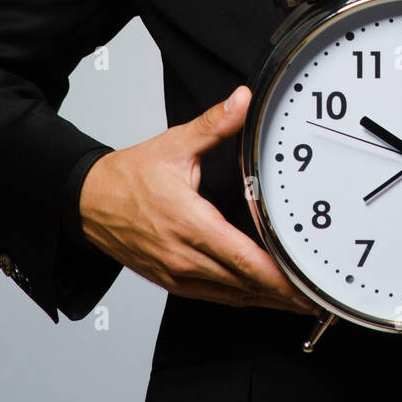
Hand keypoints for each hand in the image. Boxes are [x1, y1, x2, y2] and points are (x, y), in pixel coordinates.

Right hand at [78, 85, 315, 314]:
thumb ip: (214, 124)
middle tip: (314, 296)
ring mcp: (176, 274)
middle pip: (242, 284)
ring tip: (297, 301)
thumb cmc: (129, 177)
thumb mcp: (175, 144)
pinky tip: (260, 297)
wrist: (88, 203)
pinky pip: (213, 297)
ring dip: (264, 301)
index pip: (240, 258)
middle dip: (280, 294)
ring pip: (230, 296)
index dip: (274, 276)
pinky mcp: (171, 281)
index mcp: (189, 223)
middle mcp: (183, 256)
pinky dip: (240, 299)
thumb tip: (242, 101)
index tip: (300, 285)